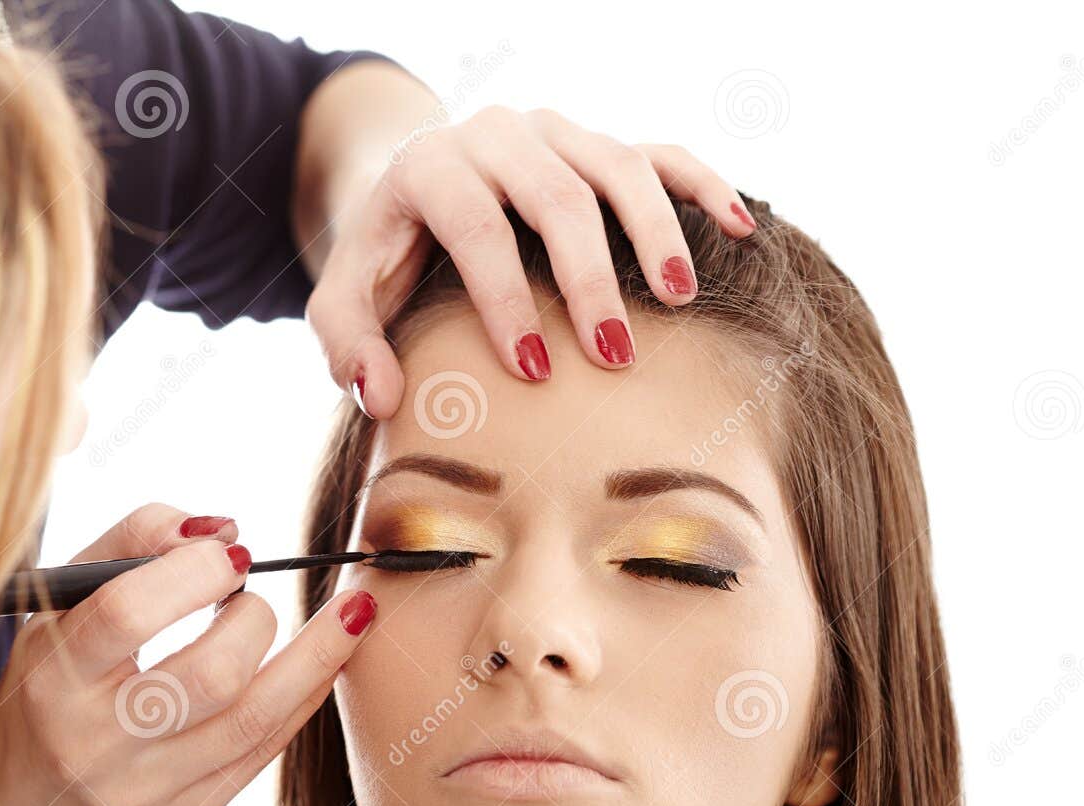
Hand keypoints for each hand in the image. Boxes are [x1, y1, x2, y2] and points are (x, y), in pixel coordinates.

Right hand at [0, 503, 376, 805]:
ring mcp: (140, 792)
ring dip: (315, 655)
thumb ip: (136, 539)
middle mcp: (93, 742)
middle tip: (248, 597)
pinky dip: (306, 695)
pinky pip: (265, 751)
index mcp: (53, 675)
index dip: (193, 572)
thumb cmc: (55, 673)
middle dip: (254, 618)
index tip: (229, 555)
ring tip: (344, 615)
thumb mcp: (65, 597)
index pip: (127, 614)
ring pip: (254, 719)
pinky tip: (327, 660)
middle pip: (211, 675)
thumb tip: (225, 531)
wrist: (26, 803)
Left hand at [305, 106, 755, 416]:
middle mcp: (494, 133)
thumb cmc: (383, 258)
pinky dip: (702, 186)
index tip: (534, 369)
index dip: (505, 297)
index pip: (475, 226)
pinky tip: (739, 228)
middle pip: (556, 197)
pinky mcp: (595, 141)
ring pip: (617, 167)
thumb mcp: (345, 297)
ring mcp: (553, 131)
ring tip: (678, 301)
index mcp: (428, 166)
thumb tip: (382, 396)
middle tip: (614, 355)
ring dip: (655, 233)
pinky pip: (660, 152)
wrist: (410, 192)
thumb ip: (346, 344)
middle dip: (588, 279)